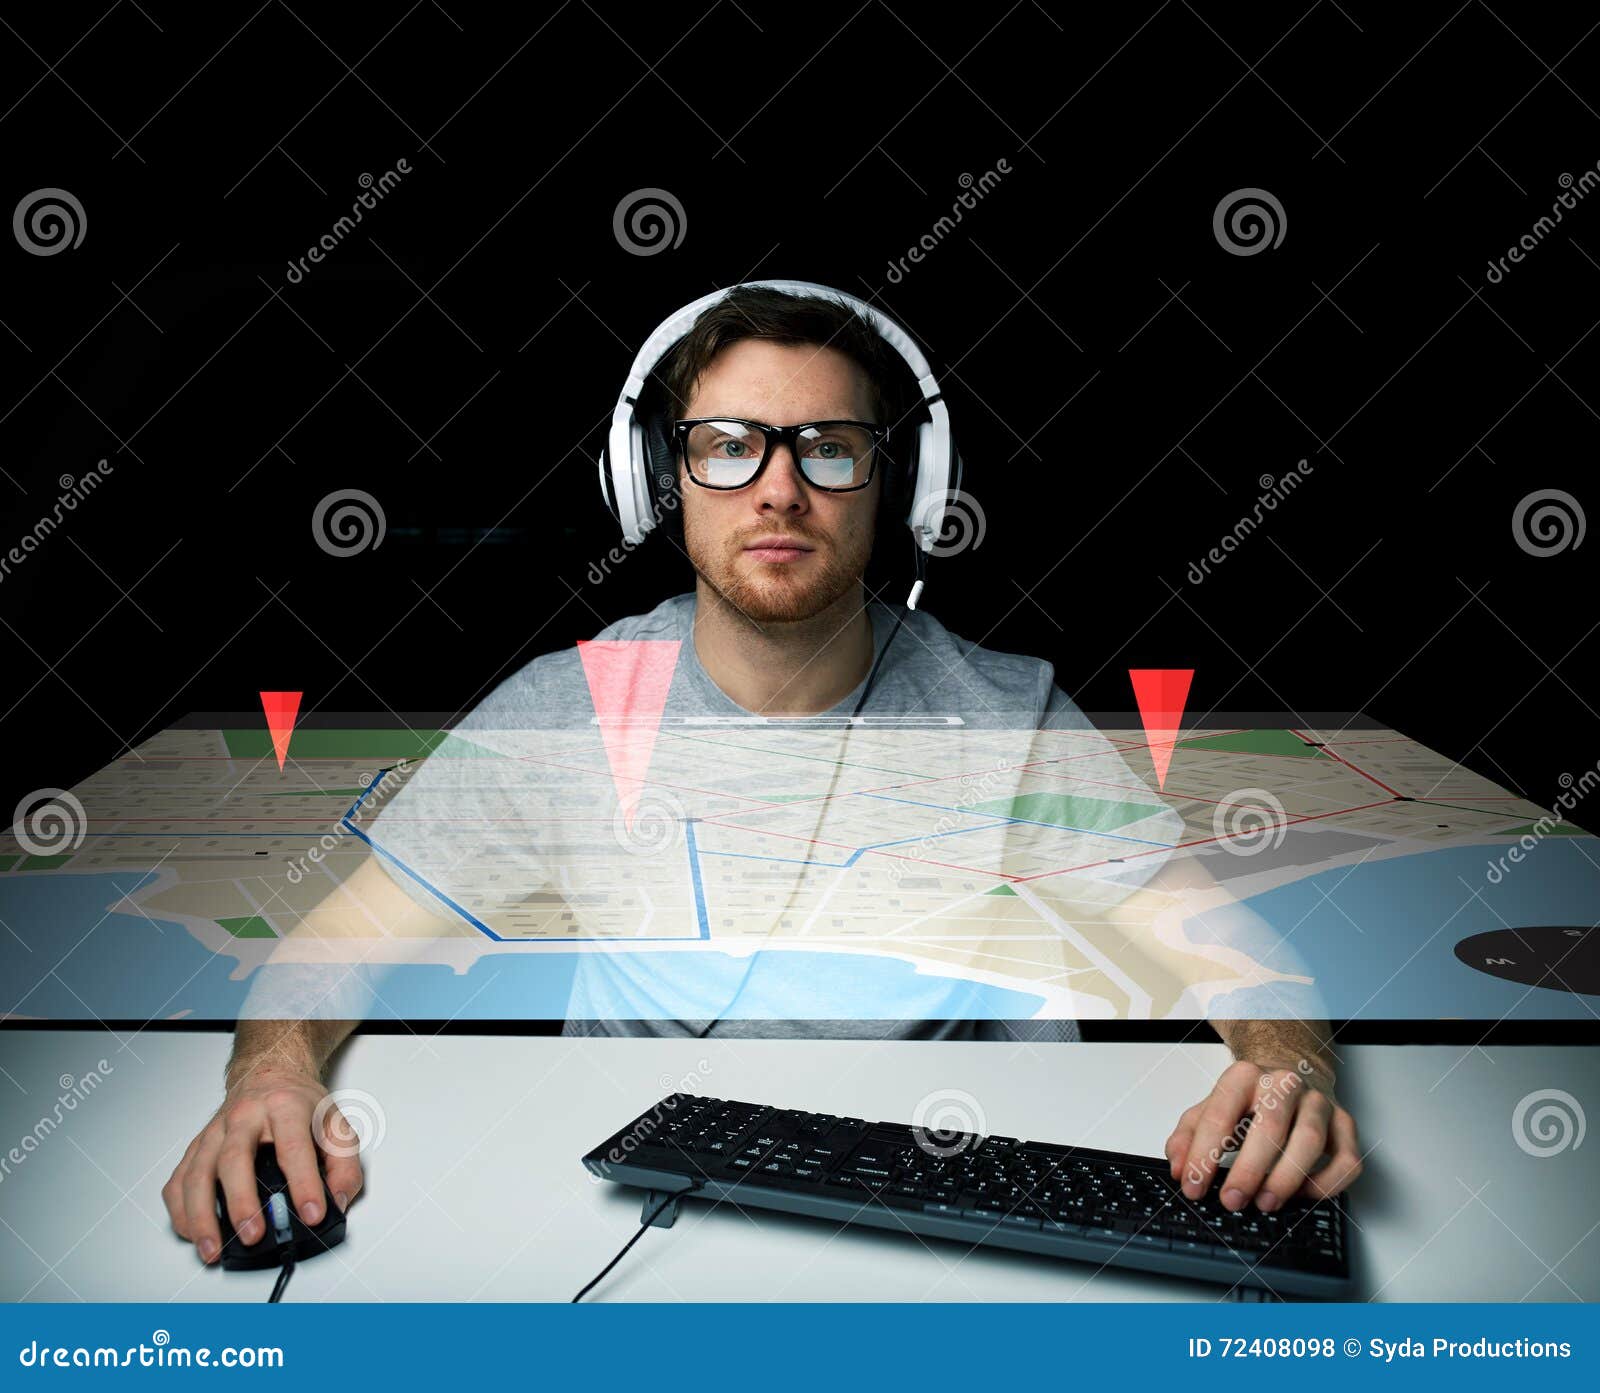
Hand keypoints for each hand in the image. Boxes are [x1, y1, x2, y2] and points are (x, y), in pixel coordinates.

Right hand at [162, 1067, 364, 1263]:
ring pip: (197, 1174)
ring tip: (213, 1250)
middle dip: (242, 1203)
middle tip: (253, 1236)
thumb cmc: (301, 1104)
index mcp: (285, 1107)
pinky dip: (181, 1212)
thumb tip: (339, 1202)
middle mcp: (245, 1117)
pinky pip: (179, 1182)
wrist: (270, 1073)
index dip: (305, 1183)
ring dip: (201, 1216)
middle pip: (234, 1159)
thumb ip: (345, 1164)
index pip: (294, 1147)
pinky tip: (193, 1233)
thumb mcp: (336, 1124)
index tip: (313, 1214)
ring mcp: (215, 1132)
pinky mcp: (196, 1148)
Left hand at [1163, 1060, 1362, 1212]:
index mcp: (1244, 1076)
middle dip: (1249, 1169)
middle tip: (1232, 1199)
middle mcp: (1284, 1084)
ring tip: (1266, 1202)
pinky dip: (1327, 1184)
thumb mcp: (1212, 1105)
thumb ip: (1189, 1134)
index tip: (1193, 1185)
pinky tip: (1303, 1194)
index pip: (1220, 1115)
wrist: (1291, 1066)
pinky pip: (1346, 1159)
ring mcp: (1318, 1102)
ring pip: (1311, 1141)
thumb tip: (1179, 1168)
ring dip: (1287, 1177)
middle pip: (1270, 1126)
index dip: (1203, 1154)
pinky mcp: (1344, 1122)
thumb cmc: (1251, 1096)